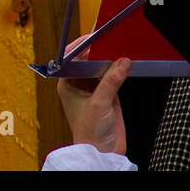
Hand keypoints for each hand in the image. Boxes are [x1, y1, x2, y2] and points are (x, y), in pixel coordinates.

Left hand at [57, 37, 129, 153]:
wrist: (102, 151)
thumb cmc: (89, 132)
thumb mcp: (99, 103)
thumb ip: (111, 81)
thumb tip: (121, 62)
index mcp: (66, 84)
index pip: (70, 59)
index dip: (79, 47)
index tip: (90, 38)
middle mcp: (77, 84)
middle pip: (86, 61)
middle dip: (96, 52)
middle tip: (107, 41)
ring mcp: (92, 89)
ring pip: (99, 68)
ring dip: (108, 60)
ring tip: (116, 49)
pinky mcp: (106, 94)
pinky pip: (111, 76)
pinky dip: (117, 70)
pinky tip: (123, 64)